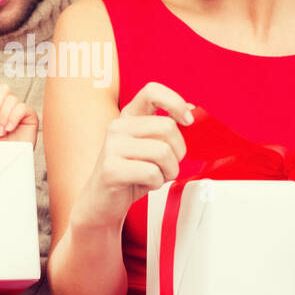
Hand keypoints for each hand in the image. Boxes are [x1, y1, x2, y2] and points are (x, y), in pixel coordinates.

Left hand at [0, 77, 38, 144]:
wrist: (0, 159)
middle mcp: (6, 103)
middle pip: (3, 88)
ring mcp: (19, 109)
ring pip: (12, 99)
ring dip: (3, 116)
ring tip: (1, 131)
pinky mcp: (30, 116)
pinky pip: (22, 108)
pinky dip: (13, 118)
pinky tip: (10, 129)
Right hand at [75, 81, 193, 227]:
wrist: (102, 203)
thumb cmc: (130, 174)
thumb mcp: (151, 147)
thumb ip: (168, 128)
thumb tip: (192, 110)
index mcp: (128, 117)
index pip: (152, 91)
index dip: (175, 103)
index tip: (187, 121)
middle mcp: (117, 127)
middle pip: (167, 127)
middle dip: (178, 152)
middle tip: (168, 164)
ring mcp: (112, 147)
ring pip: (163, 152)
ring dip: (168, 171)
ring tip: (156, 176)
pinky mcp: (111, 169)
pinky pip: (152, 172)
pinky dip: (156, 183)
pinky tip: (145, 184)